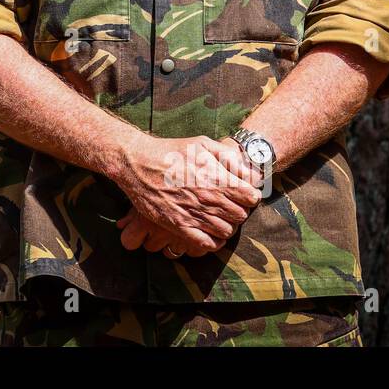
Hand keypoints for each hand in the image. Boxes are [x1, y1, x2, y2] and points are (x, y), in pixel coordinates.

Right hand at [107, 131, 261, 256]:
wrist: (137, 163)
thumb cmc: (170, 151)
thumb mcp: (202, 144)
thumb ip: (229, 158)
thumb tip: (251, 173)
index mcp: (218, 178)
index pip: (251, 197)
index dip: (249, 194)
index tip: (242, 192)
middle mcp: (209, 199)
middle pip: (240, 215)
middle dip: (238, 209)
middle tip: (229, 203)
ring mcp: (194, 214)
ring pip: (226, 231)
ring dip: (226, 224)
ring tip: (219, 216)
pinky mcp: (179, 226)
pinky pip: (207, 243)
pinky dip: (213, 241)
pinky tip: (210, 232)